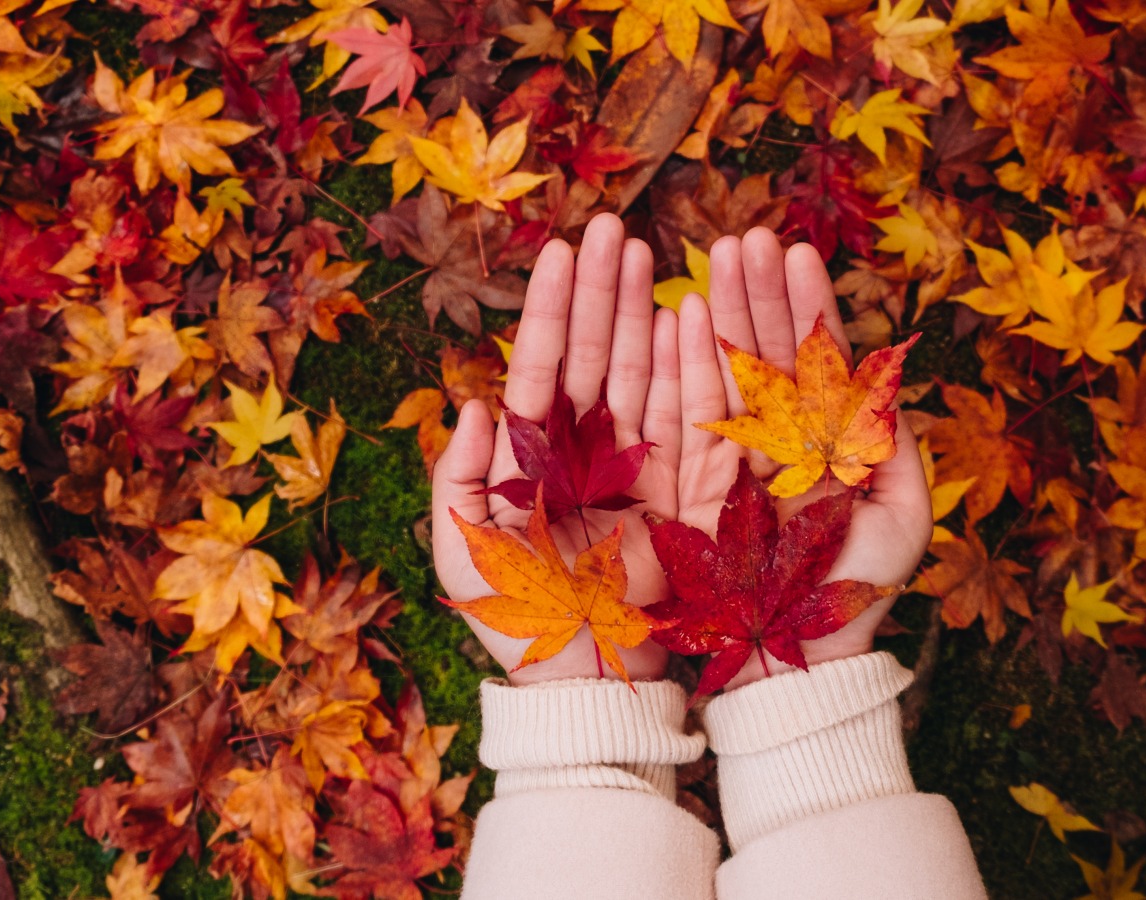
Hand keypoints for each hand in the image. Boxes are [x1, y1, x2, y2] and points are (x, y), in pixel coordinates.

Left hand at [431, 214, 677, 684]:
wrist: (581, 673)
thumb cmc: (515, 612)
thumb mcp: (463, 545)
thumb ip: (456, 475)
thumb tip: (473, 404)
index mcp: (533, 455)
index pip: (544, 366)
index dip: (553, 309)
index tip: (564, 250)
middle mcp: (586, 448)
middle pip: (596, 353)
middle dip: (604, 290)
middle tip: (615, 227)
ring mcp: (637, 463)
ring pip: (641, 370)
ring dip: (644, 310)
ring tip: (650, 251)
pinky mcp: (681, 489)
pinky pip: (687, 414)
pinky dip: (689, 364)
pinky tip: (688, 312)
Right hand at [674, 228, 931, 688]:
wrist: (799, 657)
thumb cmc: (858, 590)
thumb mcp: (901, 514)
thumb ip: (897, 444)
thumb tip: (888, 378)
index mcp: (828, 443)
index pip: (817, 360)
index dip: (807, 305)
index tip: (798, 251)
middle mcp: (779, 442)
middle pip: (768, 351)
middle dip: (758, 292)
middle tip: (747, 236)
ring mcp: (735, 458)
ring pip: (728, 370)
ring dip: (723, 311)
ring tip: (717, 254)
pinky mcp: (695, 483)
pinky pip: (690, 412)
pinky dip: (687, 363)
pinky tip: (682, 314)